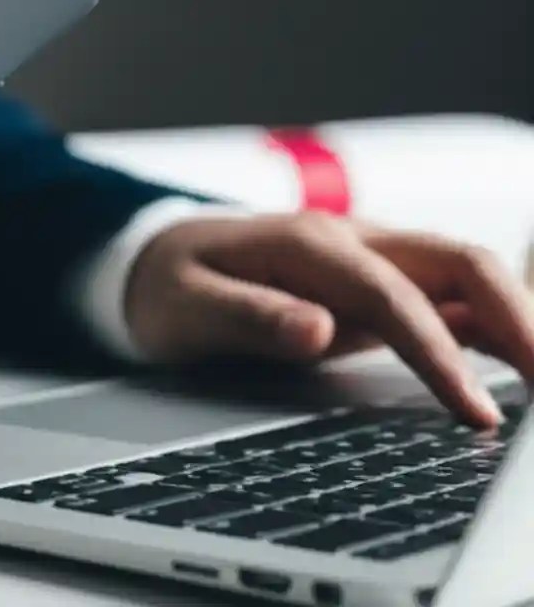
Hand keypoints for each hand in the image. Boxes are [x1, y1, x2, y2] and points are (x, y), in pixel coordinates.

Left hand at [125, 212, 533, 426]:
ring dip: (518, 320)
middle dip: (518, 319)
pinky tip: (520, 364)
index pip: (393, 297)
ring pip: (468, 276)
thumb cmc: (169, 285)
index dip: (439, 354)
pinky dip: (493, 327)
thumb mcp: (186, 304)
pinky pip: (450, 298)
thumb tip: (315, 330)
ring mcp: (372, 259)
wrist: (156, 259)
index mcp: (307, 245)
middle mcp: (352, 242)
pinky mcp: (378, 283)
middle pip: (459, 265)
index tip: (473, 410)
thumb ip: (248, 316)